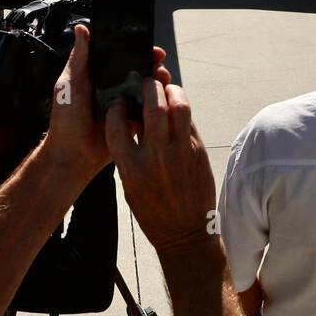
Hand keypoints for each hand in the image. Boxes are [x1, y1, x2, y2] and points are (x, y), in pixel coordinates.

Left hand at [43, 25, 168, 178]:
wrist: (71, 154)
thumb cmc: (66, 118)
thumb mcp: (70, 82)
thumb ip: (79, 57)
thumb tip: (81, 28)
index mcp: (101, 78)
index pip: (124, 60)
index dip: (140, 52)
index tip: (153, 48)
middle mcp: (115, 90)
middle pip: (140, 74)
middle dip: (154, 68)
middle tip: (161, 67)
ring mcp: (125, 108)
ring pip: (148, 92)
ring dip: (159, 86)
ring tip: (164, 82)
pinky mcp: (132, 125)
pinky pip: (149, 114)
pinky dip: (159, 107)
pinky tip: (165, 102)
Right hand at [105, 78, 214, 255]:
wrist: (185, 233)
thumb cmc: (152, 210)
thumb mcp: (130, 184)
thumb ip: (129, 153)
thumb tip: (132, 121)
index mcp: (131, 166)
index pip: (117, 124)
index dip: (117, 107)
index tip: (120, 101)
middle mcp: (155, 156)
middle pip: (152, 105)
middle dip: (148, 87)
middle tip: (146, 82)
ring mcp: (180, 152)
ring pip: (178, 106)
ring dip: (171, 91)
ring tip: (166, 89)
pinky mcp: (198, 152)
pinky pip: (190, 121)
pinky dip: (182, 109)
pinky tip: (177, 108)